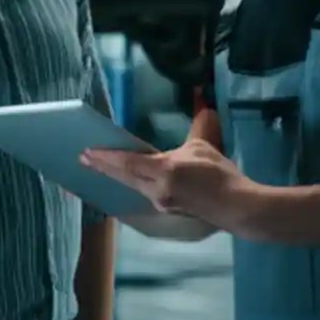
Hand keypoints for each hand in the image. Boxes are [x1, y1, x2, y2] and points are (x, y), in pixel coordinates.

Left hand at [80, 140, 254, 232]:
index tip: (87, 153)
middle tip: (82, 159)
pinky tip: (124, 180)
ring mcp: (160, 203)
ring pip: (131, 186)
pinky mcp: (166, 210)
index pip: (129, 163)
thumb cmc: (220, 174)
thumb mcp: (202, 147)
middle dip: (102, 168)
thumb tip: (202, 109)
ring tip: (98, 168)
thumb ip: (193, 131)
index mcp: (165, 171)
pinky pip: (142, 193)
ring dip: (114, 177)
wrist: (236, 207)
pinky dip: (130, 184)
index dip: (107, 158)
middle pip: (123, 177)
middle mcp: (157, 190)